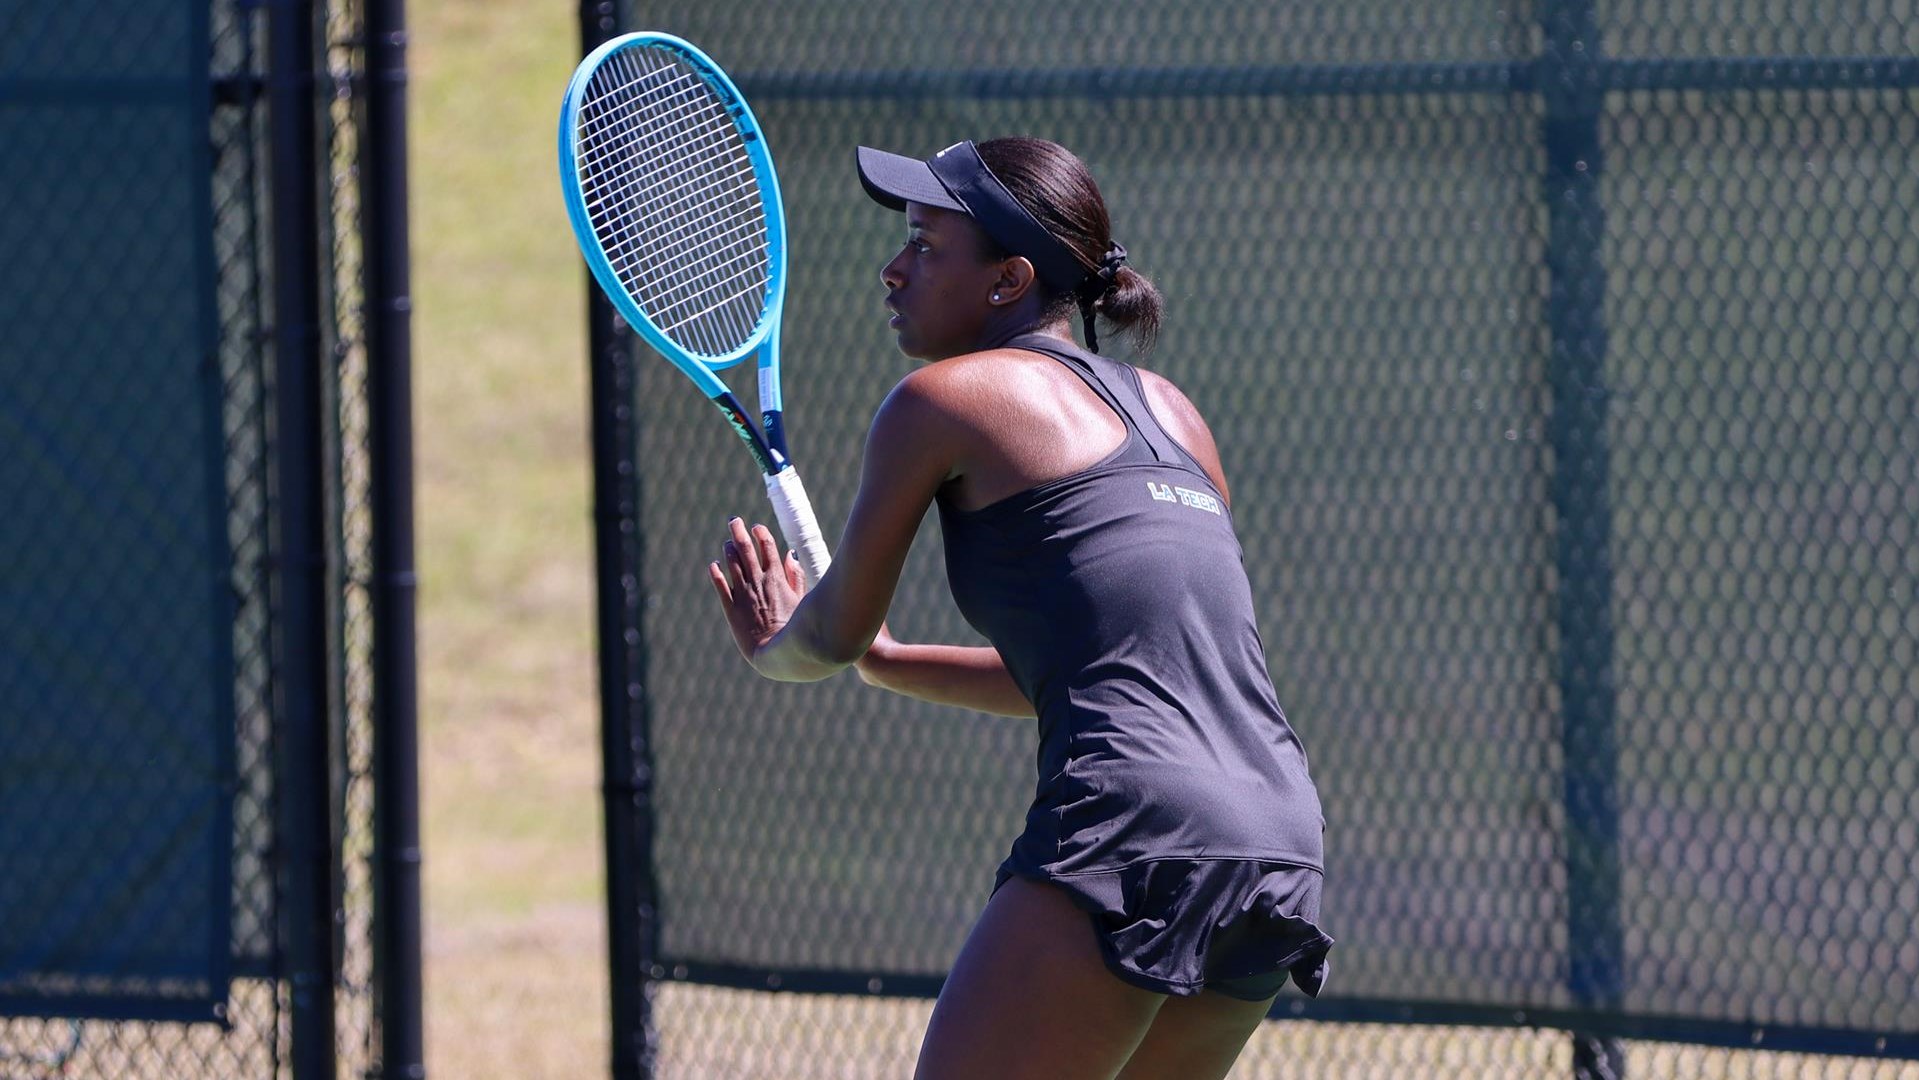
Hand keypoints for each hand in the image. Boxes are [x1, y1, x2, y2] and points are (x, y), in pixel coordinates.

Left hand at [708, 517, 805, 672]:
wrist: (776, 653)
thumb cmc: (795, 629)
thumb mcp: (801, 600)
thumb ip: (796, 576)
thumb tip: (790, 555)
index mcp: (777, 578)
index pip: (767, 547)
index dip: (761, 533)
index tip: (757, 527)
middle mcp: (758, 581)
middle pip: (746, 549)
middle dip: (739, 532)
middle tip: (734, 520)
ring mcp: (743, 594)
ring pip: (732, 563)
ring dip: (728, 550)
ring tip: (727, 543)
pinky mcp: (731, 608)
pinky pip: (720, 586)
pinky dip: (716, 573)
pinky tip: (713, 565)